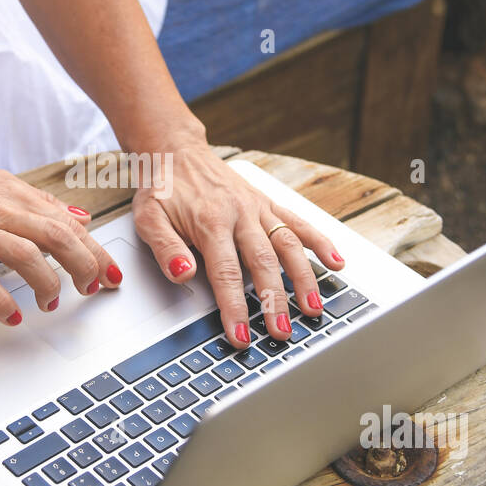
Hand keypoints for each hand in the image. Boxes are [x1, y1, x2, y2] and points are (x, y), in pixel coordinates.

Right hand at [0, 151, 121, 324]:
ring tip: (50, 303)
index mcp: (13, 194)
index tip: (110, 271)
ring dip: (47, 284)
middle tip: (90, 288)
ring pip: (27, 256)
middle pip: (57, 236)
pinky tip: (12, 315)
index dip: (94, 248)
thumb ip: (39, 203)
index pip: (66, 221)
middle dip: (83, 265)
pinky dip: (3, 301)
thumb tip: (79, 217)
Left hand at [130, 141, 345, 347]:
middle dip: (275, 301)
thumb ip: (166, 248)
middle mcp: (240, 214)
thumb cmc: (163, 188)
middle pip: (264, 263)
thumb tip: (182, 274)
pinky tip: (336, 263)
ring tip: (313, 308)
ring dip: (304, 278)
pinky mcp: (268, 203)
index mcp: (210, 222)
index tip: (241, 334)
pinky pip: (299, 222)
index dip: (235, 307)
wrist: (176, 152)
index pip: (226, 273)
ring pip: (288, 244)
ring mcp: (258, 208)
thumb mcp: (148, 218)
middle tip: (282, 332)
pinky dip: (320, 242)